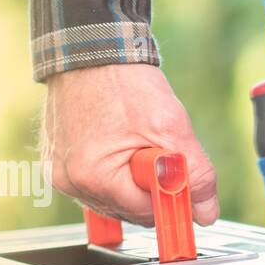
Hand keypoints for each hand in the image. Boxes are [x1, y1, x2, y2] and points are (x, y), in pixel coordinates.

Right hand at [43, 64, 218, 225]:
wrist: (91, 50)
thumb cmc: (125, 83)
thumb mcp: (173, 129)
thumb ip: (196, 175)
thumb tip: (207, 214)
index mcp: (94, 177)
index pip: (147, 214)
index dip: (173, 200)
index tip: (186, 188)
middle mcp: (70, 182)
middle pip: (128, 211)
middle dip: (151, 191)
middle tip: (160, 156)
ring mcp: (59, 174)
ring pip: (112, 201)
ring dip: (133, 183)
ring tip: (137, 145)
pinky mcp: (57, 164)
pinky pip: (95, 185)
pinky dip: (114, 174)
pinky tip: (121, 147)